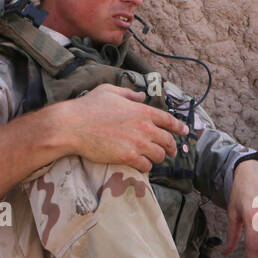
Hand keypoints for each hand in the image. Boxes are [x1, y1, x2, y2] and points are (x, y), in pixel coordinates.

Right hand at [57, 84, 187, 173]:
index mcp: (142, 111)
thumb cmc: (88, 107)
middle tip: (171, 152)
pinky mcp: (128, 157)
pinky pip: (145, 166)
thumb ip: (129, 93)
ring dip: (157, 158)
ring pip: (159, 155)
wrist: (73, 126)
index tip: (184, 132)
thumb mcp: (110, 91)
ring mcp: (138, 143)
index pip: (169, 120)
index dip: (179, 127)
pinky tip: (141, 165)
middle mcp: (144, 127)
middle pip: (168, 141)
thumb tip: (141, 96)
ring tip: (152, 158)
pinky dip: (145, 166)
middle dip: (172, 147)